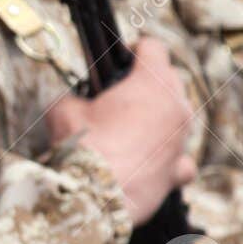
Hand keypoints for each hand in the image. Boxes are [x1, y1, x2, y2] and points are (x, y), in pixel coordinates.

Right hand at [45, 38, 197, 224]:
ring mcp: (181, 138)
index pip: (152, 48)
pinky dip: (168, 158)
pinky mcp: (178, 169)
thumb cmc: (81, 149)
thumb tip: (71, 103)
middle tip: (118, 98)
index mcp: (151, 82)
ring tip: (130, 132)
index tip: (120, 60)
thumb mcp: (62, 111)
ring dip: (158, 118)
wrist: (92, 196)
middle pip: (169, 80)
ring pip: (178, 116)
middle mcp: (175, 106)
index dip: (132, 50)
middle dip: (147, 85)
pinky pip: (181, 158)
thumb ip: (72, 99)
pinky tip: (150, 162)